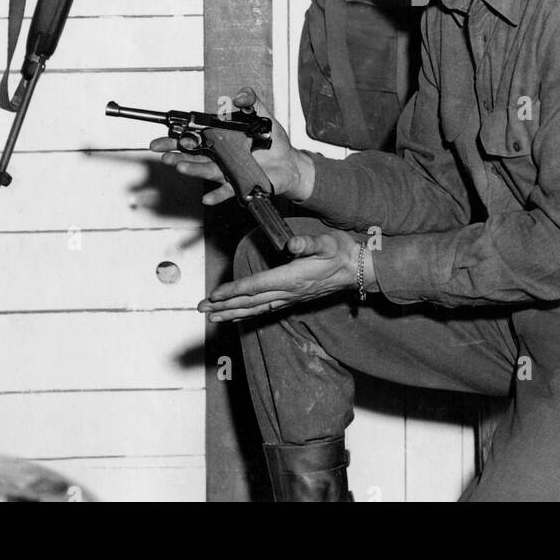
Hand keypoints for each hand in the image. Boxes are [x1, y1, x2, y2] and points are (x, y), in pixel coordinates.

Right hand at [149, 87, 314, 204]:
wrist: (289, 162)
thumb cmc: (272, 141)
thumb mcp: (262, 116)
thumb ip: (250, 102)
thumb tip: (239, 96)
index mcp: (221, 138)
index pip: (195, 136)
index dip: (178, 136)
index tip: (165, 136)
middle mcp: (220, 155)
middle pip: (194, 155)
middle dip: (176, 153)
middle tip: (164, 153)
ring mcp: (229, 170)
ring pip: (206, 171)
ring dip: (193, 170)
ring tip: (180, 166)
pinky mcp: (241, 183)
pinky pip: (227, 191)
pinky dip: (217, 195)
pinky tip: (207, 198)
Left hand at [199, 230, 363, 321]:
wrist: (358, 270)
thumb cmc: (341, 252)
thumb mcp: (326, 243)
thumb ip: (308, 243)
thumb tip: (292, 244)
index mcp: (292, 278)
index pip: (256, 286)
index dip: (234, 291)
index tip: (214, 295)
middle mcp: (288, 292)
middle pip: (250, 301)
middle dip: (224, 305)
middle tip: (201, 309)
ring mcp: (290, 298)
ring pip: (255, 309)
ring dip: (232, 312)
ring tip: (212, 316)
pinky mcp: (293, 299)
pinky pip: (265, 309)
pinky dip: (248, 313)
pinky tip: (237, 315)